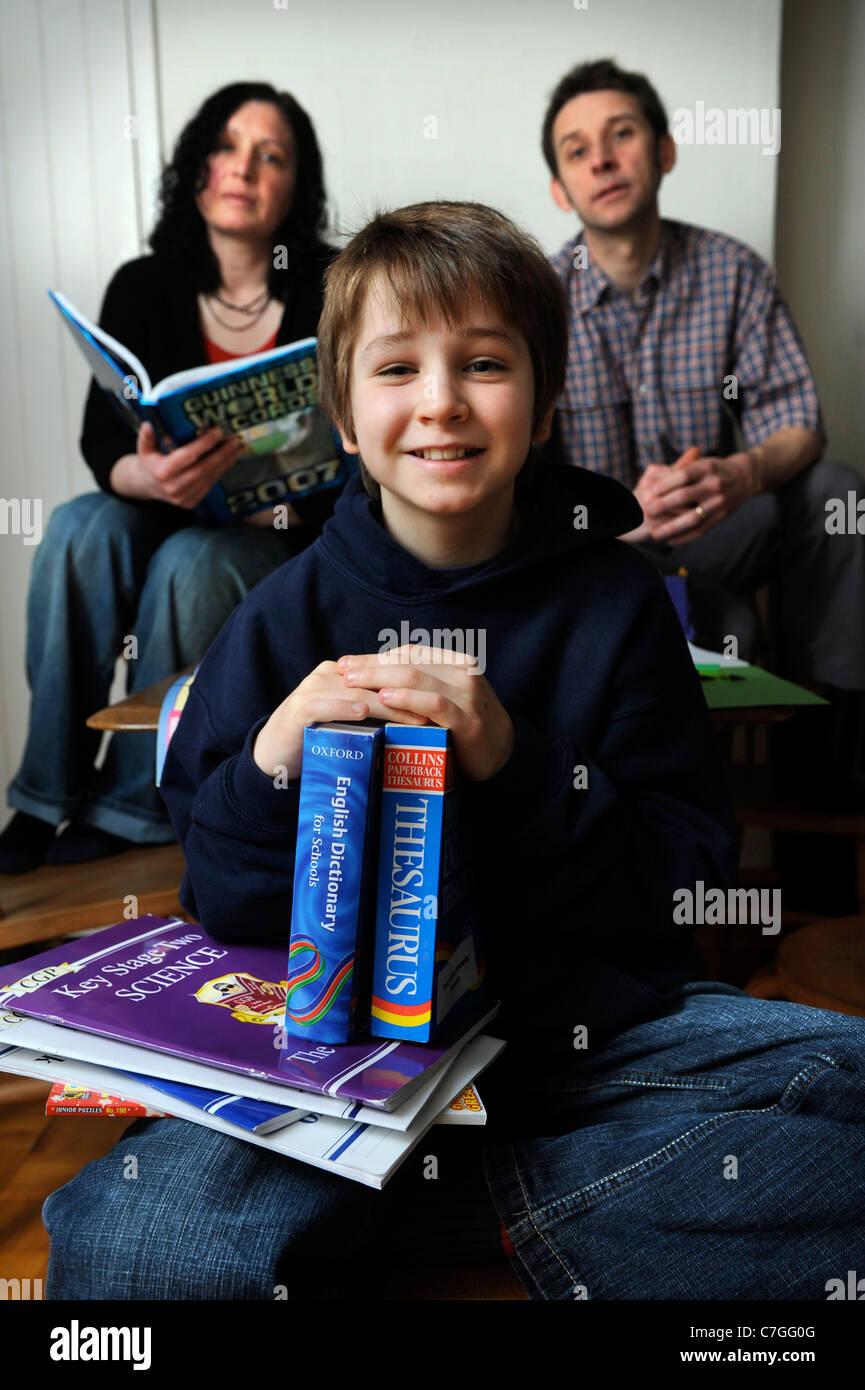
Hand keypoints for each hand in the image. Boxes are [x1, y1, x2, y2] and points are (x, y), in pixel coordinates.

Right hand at [118, 421, 245, 508]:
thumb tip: (149, 425)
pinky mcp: (191, 502)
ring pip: (210, 477)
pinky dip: (221, 471)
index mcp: (161, 472)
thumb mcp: (144, 448)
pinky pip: (210, 484)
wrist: (147, 486)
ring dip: (226, 462)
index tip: (219, 432)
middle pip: (204, 468)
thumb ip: (147, 437)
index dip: (204, 444)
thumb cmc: (149, 462)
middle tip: (236, 440)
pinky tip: (230, 459)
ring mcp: (183, 498)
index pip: (187, 456)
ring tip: (238, 447)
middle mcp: (173, 487)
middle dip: (223, 453)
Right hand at [252, 660, 427, 779]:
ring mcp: (312, 691)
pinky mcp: (298, 711)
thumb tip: (421, 721)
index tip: (440, 697)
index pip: (383, 672)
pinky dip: (344, 708)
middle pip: (374, 681)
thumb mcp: (350, 722)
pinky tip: (365, 714)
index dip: (412, 682)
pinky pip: (323, 705)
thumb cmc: (318, 739)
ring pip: (354, 692)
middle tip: (436, 710)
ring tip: (414, 719)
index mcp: (344, 674)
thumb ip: (377, 715)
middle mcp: (329, 676)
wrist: (272, 754)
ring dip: (386, 704)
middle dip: (407, 694)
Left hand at [336, 646, 514, 781]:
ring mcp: (467, 696)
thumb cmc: (465, 722)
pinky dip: (408, 699)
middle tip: (343, 672)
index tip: (347, 662)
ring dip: (381, 679)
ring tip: (353, 683)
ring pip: (417, 679)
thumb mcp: (445, 695)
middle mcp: (463, 673)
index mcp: (455, 662)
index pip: (409, 653)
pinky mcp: (467, 721)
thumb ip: (420, 683)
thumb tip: (373, 673)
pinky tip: (385, 699)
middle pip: (408, 663)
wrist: (503, 750)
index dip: (376, 656)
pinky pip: (434, 705)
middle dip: (371, 666)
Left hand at [623, 446, 761, 545]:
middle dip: (663, 505)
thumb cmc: (713, 469)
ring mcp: (719, 503)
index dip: (664, 484)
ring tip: (654, 534)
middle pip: (685, 496)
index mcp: (706, 468)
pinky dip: (684, 537)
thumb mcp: (700, 463)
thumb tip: (649, 478)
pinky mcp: (721, 517)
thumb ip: (678, 470)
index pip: (682, 475)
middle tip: (646, 511)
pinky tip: (669, 540)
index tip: (649, 491)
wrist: (745, 478)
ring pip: (692, 518)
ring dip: (671, 527)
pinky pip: (701, 530)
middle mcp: (714, 485)